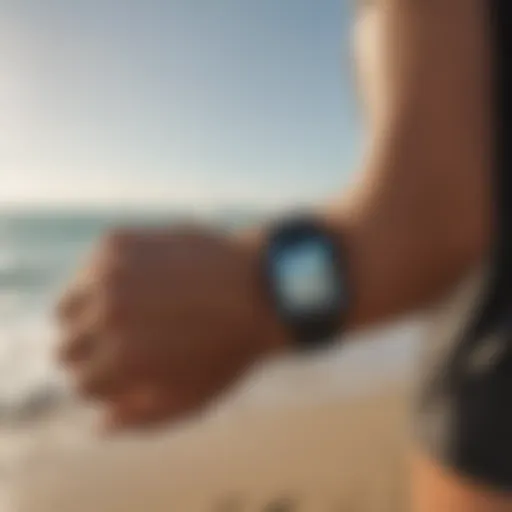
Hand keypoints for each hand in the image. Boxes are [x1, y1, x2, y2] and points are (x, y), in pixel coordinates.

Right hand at [56, 227, 286, 431]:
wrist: (260, 287)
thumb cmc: (228, 348)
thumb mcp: (191, 400)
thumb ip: (140, 420)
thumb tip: (98, 424)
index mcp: (120, 361)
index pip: (81, 384)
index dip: (107, 383)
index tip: (129, 372)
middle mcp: (108, 314)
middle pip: (65, 348)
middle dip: (92, 353)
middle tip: (127, 343)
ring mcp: (110, 273)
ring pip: (65, 307)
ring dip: (87, 317)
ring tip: (123, 315)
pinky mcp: (117, 242)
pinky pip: (88, 270)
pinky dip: (102, 281)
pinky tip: (136, 284)